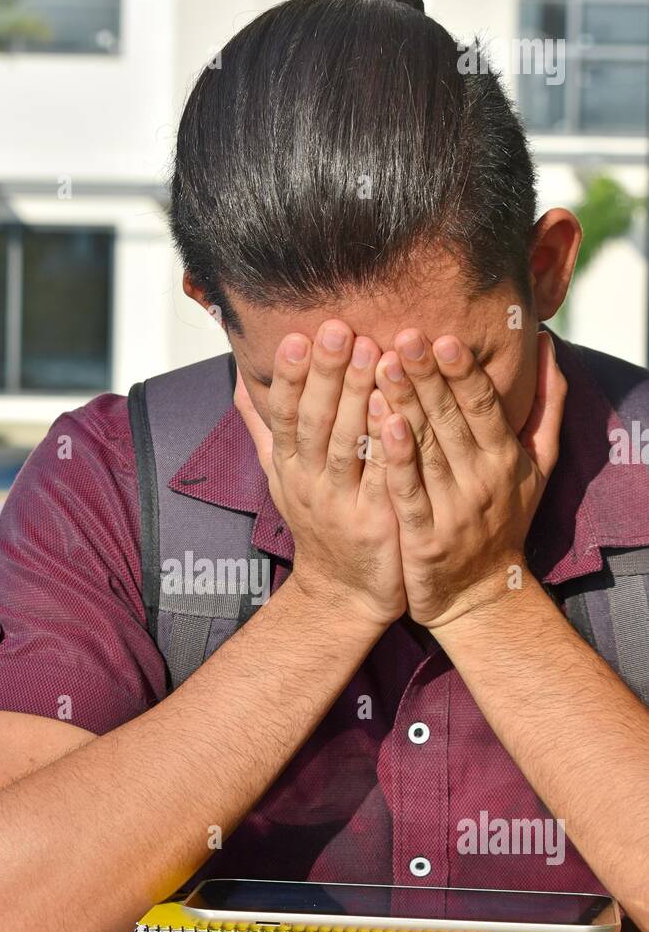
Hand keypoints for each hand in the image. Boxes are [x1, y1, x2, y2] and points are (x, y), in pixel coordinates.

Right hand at [235, 320, 406, 631]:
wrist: (344, 594)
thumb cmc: (320, 526)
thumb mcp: (282, 477)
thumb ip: (263, 427)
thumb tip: (237, 378)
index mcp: (288, 466)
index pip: (282, 413)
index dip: (288, 375)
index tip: (295, 335)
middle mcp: (309, 482)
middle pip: (313, 421)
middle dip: (326, 373)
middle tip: (338, 328)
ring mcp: (341, 503)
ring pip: (347, 443)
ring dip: (359, 397)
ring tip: (375, 352)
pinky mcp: (375, 522)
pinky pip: (381, 478)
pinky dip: (390, 446)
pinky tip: (401, 413)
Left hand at [373, 329, 565, 629]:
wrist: (481, 596)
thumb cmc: (506, 520)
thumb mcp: (539, 466)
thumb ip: (547, 406)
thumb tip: (548, 346)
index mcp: (506, 458)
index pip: (484, 406)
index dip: (464, 373)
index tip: (444, 337)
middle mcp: (482, 480)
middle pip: (452, 421)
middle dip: (428, 377)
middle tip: (405, 335)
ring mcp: (453, 509)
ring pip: (427, 449)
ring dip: (405, 406)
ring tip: (383, 366)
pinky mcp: (424, 537)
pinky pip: (408, 491)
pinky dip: (396, 459)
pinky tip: (382, 425)